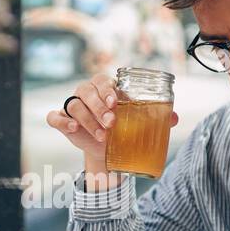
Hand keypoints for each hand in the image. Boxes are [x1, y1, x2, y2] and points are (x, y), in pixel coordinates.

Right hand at [46, 74, 178, 168]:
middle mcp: (86, 93)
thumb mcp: (138, 123)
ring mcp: (72, 105)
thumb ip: (154, 118)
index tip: (115, 103)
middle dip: (98, 107)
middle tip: (111, 123)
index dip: (106, 90)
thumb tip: (174, 118)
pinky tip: (73, 128)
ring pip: (74, 105)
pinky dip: (62, 121)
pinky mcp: (62, 120)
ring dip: (88, 120)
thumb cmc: (122, 129)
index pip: (102, 80)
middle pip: (86, 91)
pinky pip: (54, 116)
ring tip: (102, 136)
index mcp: (104, 88)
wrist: (107, 149)